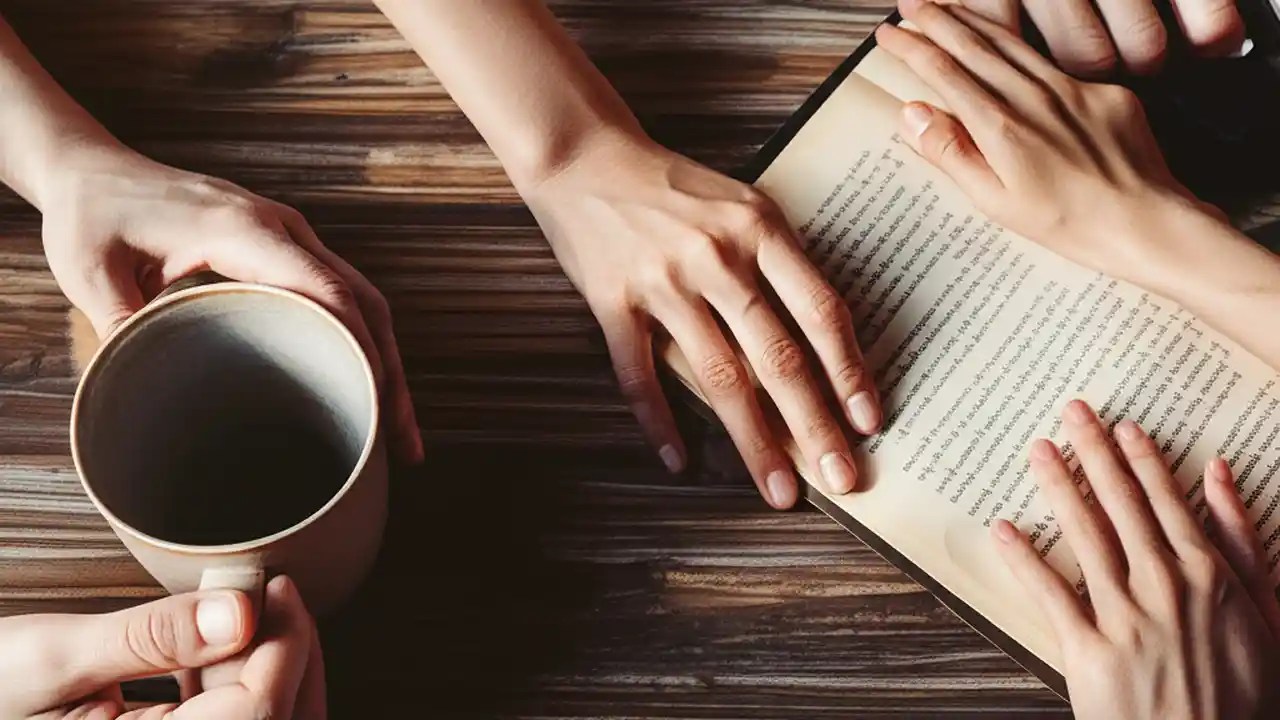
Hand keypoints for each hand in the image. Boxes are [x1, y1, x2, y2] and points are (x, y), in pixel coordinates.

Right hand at [0, 575, 324, 718]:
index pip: (259, 712)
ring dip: (266, 673)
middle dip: (290, 660)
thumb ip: (150, 638)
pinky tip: (218, 650)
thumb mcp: (52, 658)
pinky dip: (234, 690)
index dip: (284, 645)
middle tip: (275, 597)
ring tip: (247, 614)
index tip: (279, 589)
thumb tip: (238, 611)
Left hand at [38, 144, 421, 463]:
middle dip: (388, 371)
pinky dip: (361, 342)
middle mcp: (282, 228)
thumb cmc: (92, 217)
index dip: (358, 345)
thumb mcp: (88, 272)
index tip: (374, 401)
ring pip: (363, 300)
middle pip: (362, 300)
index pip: (325, 287)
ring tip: (397, 431)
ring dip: (385, 361)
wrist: (94, 171)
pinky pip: (340, 296)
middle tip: (402, 440)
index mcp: (242, 229)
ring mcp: (290, 238)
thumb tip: (143, 388)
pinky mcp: (285, 252)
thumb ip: (119, 325)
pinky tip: (365, 384)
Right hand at [523, 132, 881, 507]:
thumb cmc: (673, 187)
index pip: (820, 311)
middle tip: (841, 479)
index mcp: (760, 228)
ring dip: (753, 442)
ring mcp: (663, 280)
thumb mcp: (742, 205)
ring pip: (719, 376)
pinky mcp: (612, 299)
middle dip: (814, 427)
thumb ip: (779, 262)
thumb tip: (824, 341)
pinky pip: (639, 374)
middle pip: (778, 356)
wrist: (585, 156)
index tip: (870, 421)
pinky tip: (679, 461)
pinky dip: (660, 422)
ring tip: (777, 491)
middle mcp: (718, 256)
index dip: (849, 370)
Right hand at [877, 0, 1224, 292]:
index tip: (888, 34)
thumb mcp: (995, 201)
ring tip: (948, 6)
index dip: (911, 48)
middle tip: (909, 4)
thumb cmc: (1068, 224)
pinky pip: (1052, 59)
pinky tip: (1008, 39)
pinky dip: (1021, 42)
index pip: (943, 73)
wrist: (1146, 224)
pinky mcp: (1105, 92)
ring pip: (1012, 43)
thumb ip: (951, 153)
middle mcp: (1033, 97)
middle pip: (973, 45)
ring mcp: (1072, 89)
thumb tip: (911, 114)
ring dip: (974, 19)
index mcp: (1000, 127)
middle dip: (936, 20)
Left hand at [992, 400, 1279, 719]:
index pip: (1165, 500)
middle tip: (1071, 412)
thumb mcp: (1270, 615)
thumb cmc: (1245, 692)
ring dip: (1057, 486)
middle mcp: (1163, 585)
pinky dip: (1023, 558)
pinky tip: (1004, 528)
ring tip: (1038, 451)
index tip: (1119, 426)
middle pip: (1120, 504)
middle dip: (1094, 452)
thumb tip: (1223, 476)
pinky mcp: (1089, 651)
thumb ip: (1247, 542)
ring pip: (1083, 535)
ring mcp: (1124, 617)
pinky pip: (1049, 594)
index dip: (1139, 459)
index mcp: (1208, 574)